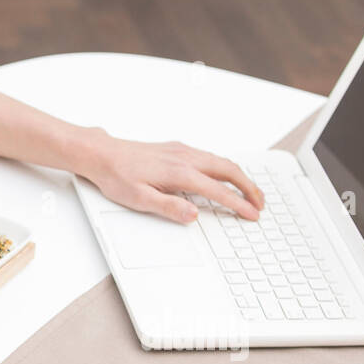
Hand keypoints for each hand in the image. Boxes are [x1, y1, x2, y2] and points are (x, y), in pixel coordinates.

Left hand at [78, 132, 263, 223]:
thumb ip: (169, 207)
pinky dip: (226, 168)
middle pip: (229, 170)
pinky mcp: (176, 148)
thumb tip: (194, 215)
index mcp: (180, 173)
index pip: (219, 191)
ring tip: (250, 192)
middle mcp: (185, 158)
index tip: (252, 215)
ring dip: (240, 176)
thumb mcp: (140, 198)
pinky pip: (210, 157)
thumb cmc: (117, 176)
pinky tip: (225, 176)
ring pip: (221, 161)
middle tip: (261, 204)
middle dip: (250, 187)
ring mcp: (181, 150)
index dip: (238, 204)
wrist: (102, 154)